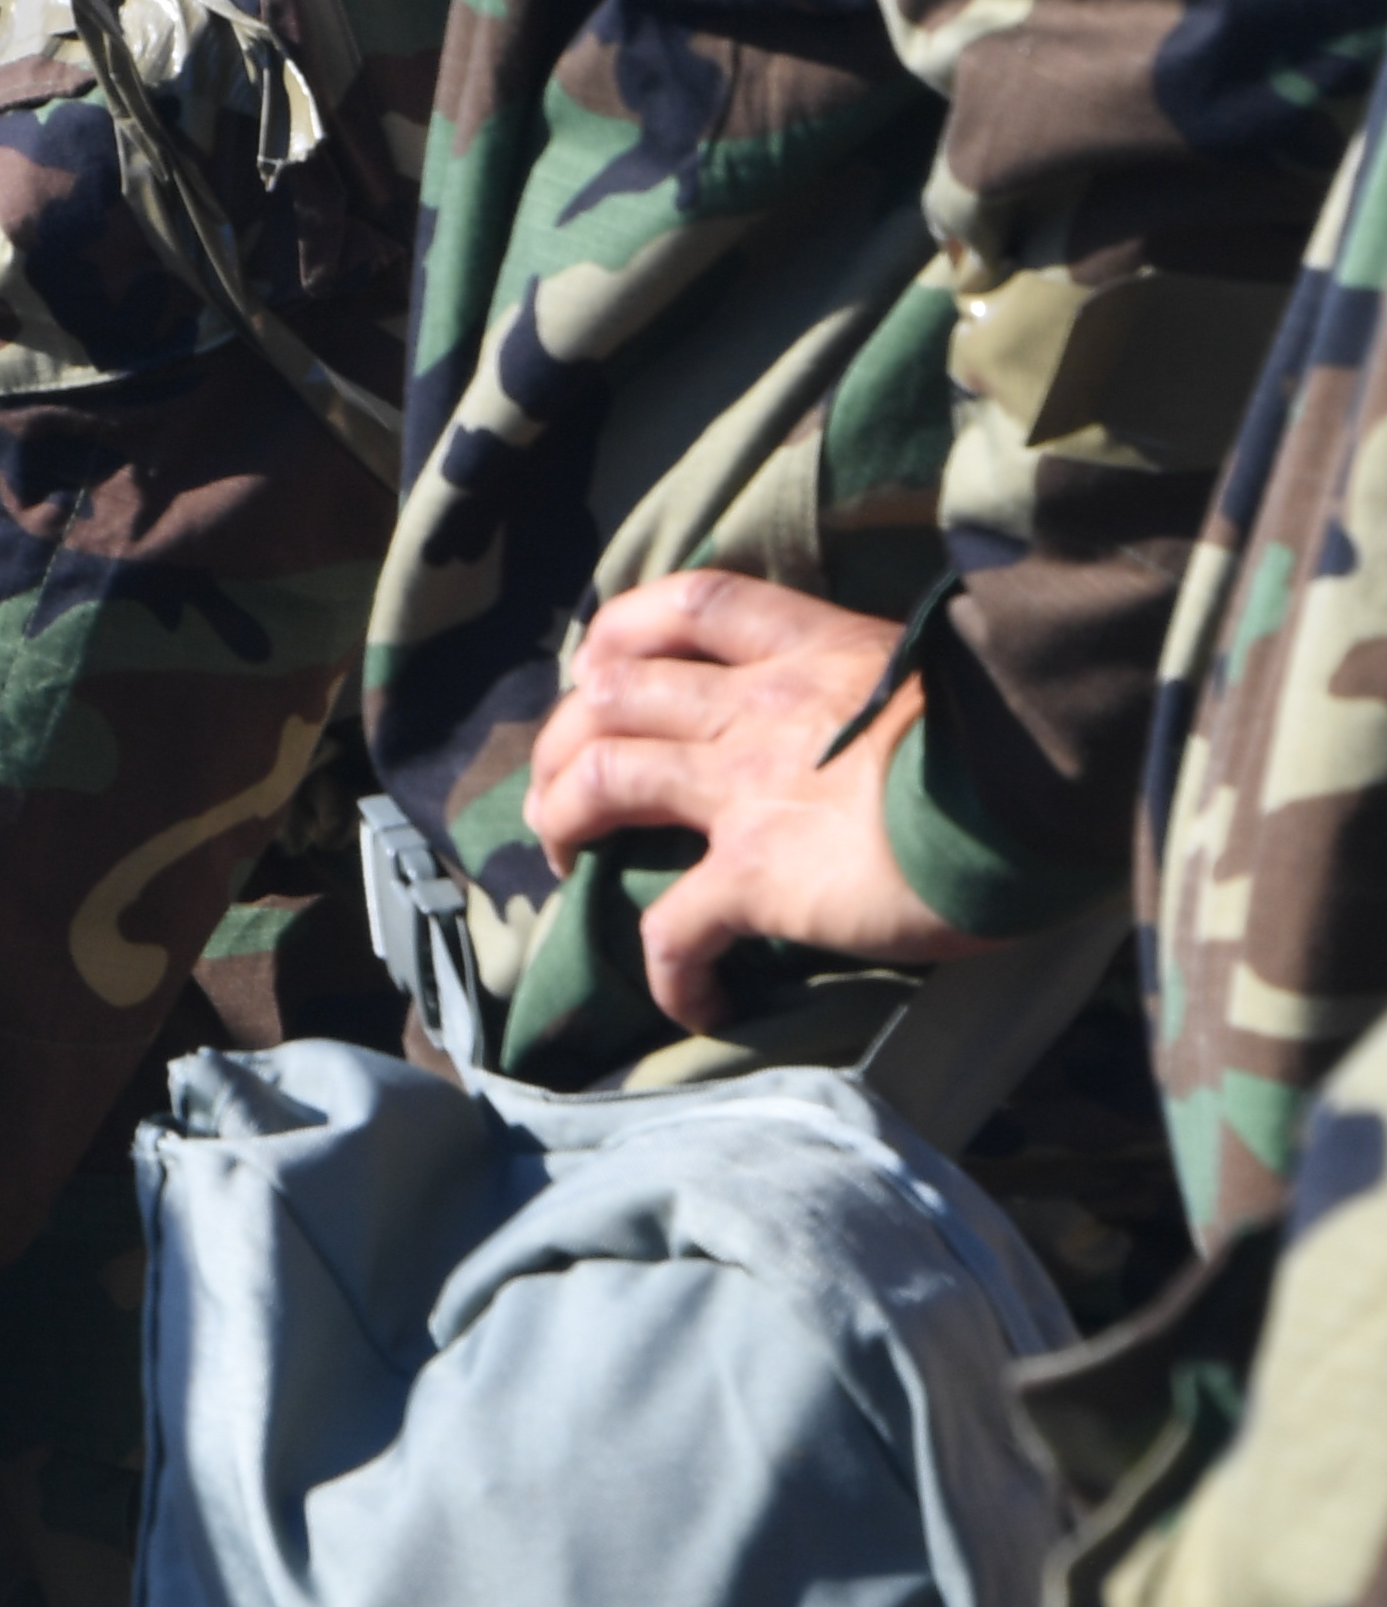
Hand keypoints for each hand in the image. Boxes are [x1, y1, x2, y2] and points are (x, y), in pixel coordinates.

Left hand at [527, 569, 993, 1034]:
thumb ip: (892, 697)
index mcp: (809, 650)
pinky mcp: (755, 876)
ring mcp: (744, 788)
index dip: (622, 632)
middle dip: (563, 736)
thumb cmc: (1029, 736)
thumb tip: (904, 732)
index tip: (601, 667)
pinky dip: (665, 968)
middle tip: (563, 787)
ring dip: (561, 818)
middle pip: (608, 694)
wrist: (1045, 784)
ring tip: (565, 861)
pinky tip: (693, 1000)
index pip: (687, 606)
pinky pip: (673, 928)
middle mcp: (756, 706)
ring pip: (600, 780)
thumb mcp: (950, 683)